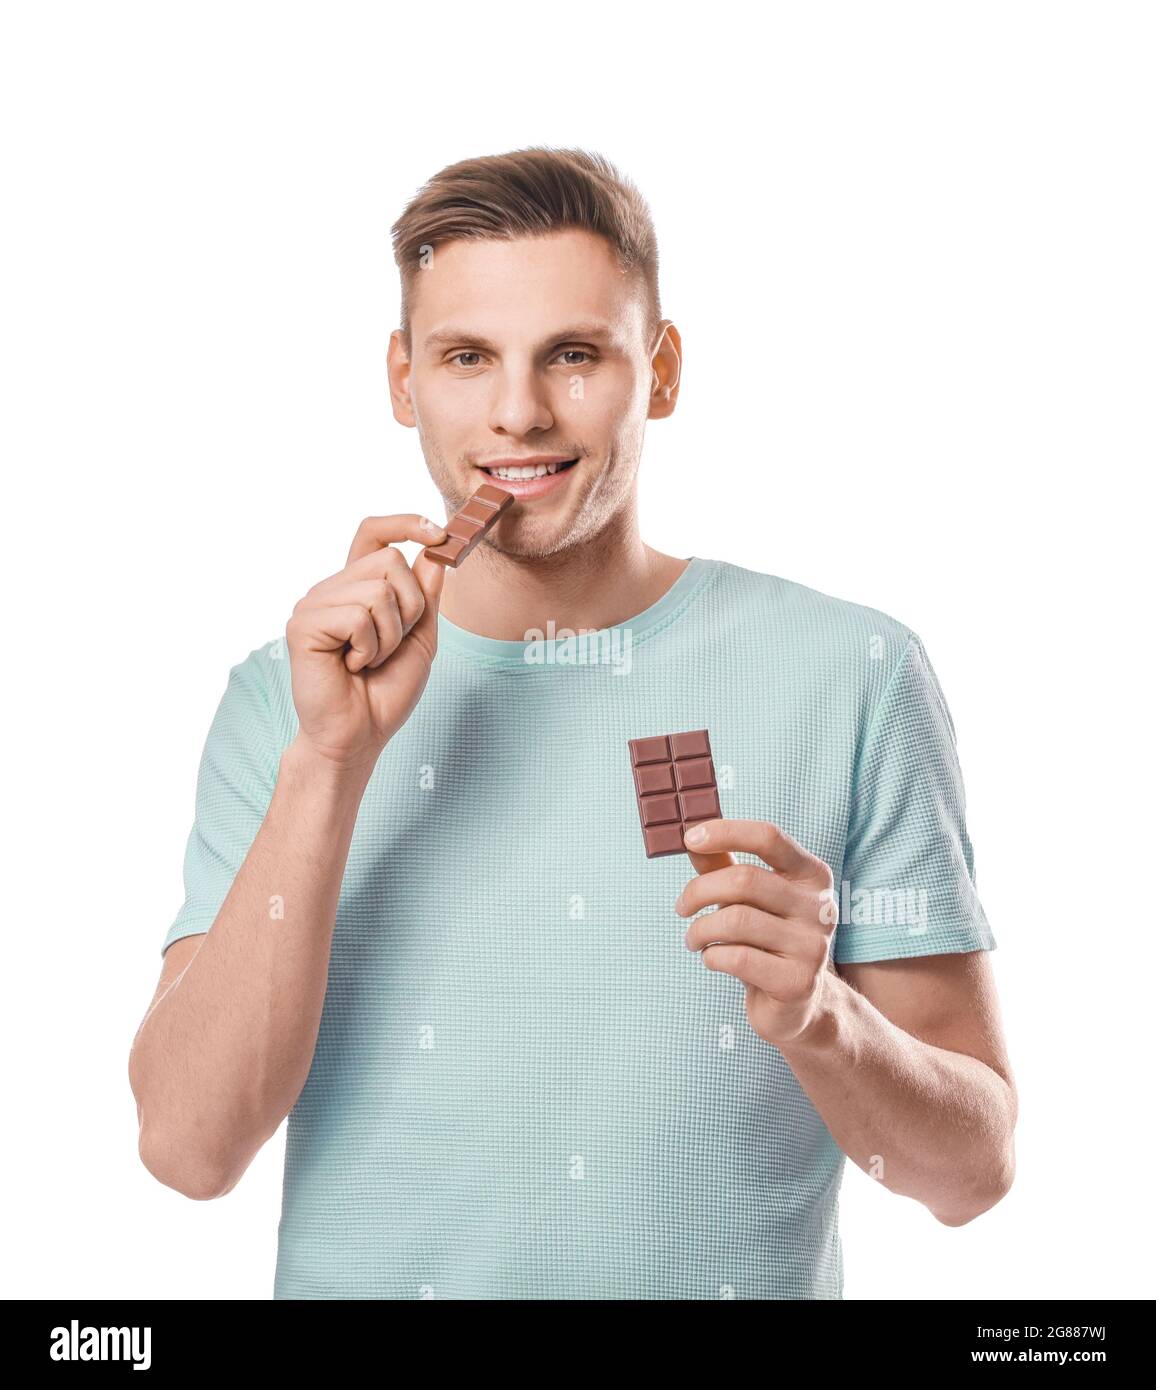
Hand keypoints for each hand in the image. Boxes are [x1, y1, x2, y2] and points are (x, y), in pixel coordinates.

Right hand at [285, 513, 448, 774]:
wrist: (360, 735)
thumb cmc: (385, 691)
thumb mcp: (420, 638)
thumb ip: (426, 596)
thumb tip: (434, 552)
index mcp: (357, 587)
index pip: (374, 533)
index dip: (404, 523)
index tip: (438, 533)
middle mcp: (332, 588)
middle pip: (390, 560)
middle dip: (409, 608)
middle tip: (390, 646)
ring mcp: (314, 604)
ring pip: (378, 590)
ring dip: (390, 636)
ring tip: (369, 660)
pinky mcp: (304, 625)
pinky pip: (358, 617)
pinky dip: (369, 648)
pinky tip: (353, 666)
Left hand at [674, 819, 838, 1045]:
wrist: (797, 1003)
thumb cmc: (767, 940)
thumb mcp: (749, 899)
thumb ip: (724, 866)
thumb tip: (691, 836)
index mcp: (812, 875)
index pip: (769, 837)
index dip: (726, 832)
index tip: (689, 839)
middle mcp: (819, 906)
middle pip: (744, 880)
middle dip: (699, 892)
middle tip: (681, 908)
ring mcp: (813, 945)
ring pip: (736, 920)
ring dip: (700, 929)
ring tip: (693, 939)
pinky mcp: (797, 981)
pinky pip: (737, 958)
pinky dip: (712, 956)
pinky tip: (713, 959)